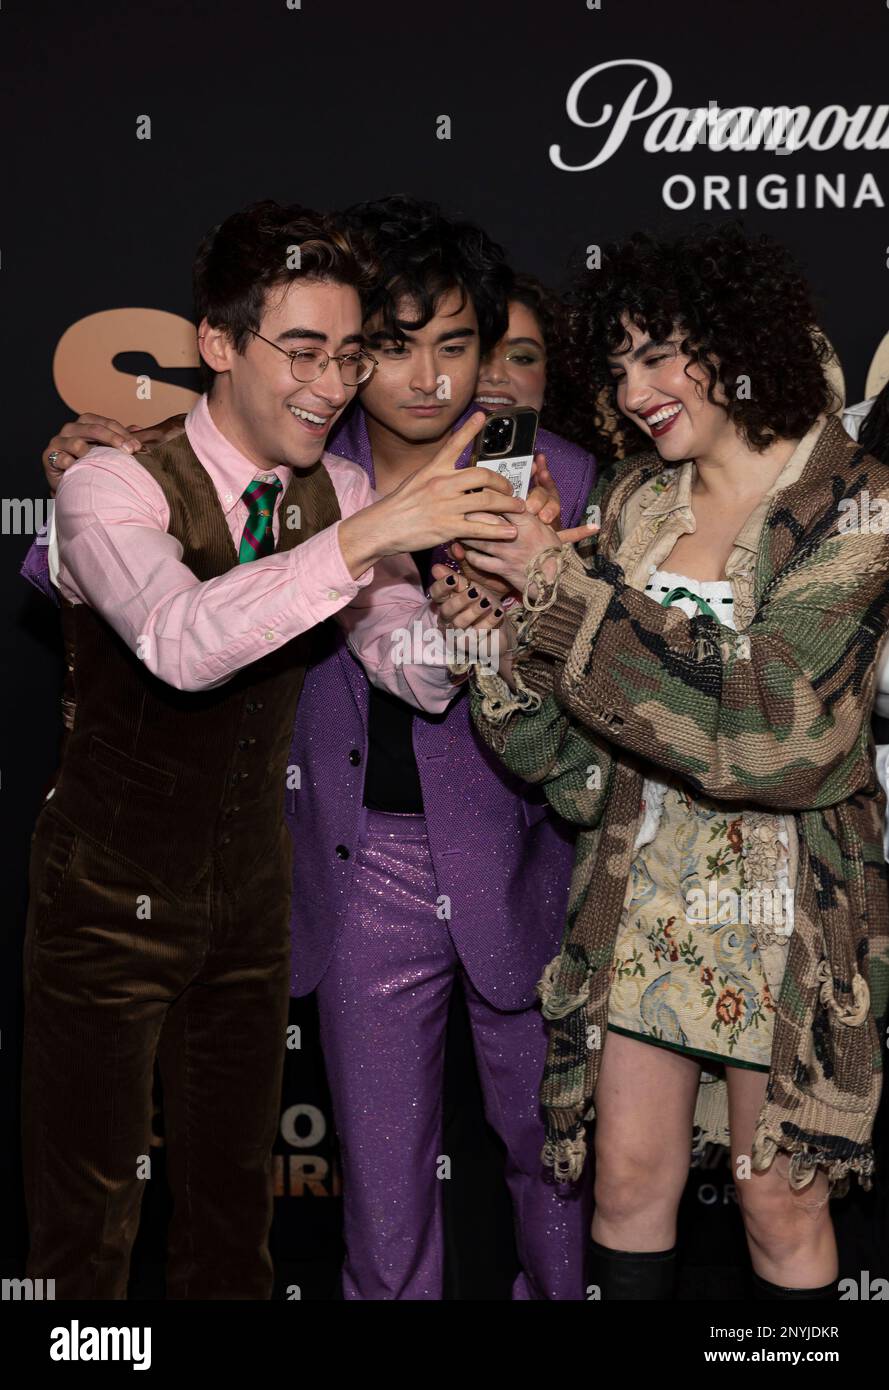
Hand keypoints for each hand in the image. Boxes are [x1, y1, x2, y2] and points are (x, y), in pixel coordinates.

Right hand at [42, 412, 187, 491]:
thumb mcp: (108, 453)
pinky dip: (70, 462)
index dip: (121, 432)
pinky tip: (79, 467)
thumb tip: (140, 429)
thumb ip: (122, 439)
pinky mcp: (49, 457)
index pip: (104, 422)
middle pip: (91, 427)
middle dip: (112, 438)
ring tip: (101, 460)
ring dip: (91, 449)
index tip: (136, 446)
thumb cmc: (91, 467)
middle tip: (127, 450)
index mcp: (86, 425)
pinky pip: (60, 457)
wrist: (72, 487)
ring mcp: (59, 443)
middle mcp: (71, 430)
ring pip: (74, 440)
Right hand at [337, 411, 526, 578]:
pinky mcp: (448, 528)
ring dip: (509, 505)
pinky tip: (510, 532)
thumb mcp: (415, 481)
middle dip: (503, 483)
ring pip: (488, 501)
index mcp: (434, 470)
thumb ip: (436, 475)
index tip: (483, 416)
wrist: (381, 527)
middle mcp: (442, 484)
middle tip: (511, 489)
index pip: (454, 444)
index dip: (470, 429)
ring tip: (520, 508)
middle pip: (483, 476)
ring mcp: (446, 506)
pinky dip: (499, 531)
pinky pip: (480, 528)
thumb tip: (450, 470)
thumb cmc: (398, 506)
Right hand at [428, 562, 515, 681]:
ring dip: (474, 611)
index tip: (453, 578)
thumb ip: (456, 579)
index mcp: (444, 602)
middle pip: (446, 610)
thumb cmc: (482, 604)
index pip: (435, 594)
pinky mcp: (470, 645)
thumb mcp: (471, 588)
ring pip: (460, 624)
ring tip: (487, 602)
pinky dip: (488, 622)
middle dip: (460, 600)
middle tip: (475, 591)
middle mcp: (447, 620)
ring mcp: (457, 634)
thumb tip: (436, 567)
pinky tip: (498, 613)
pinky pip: (477, 634)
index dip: (441, 586)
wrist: (500, 626)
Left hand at [459, 506, 598, 597]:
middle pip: (485, 519)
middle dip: (470, 513)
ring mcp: (507, 553)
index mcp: (527, 522)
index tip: (477, 491)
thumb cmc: (551, 551)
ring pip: (478, 540)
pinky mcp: (502, 569)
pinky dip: (470, 556)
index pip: (503, 503)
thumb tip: (516, 502)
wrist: (555, 579)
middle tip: (459, 509)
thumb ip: (528, 516)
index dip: (488, 496)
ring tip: (457, 528)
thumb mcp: (545, 528)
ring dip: (465, 534)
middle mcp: (515, 535)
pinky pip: (480, 561)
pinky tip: (465, 552)